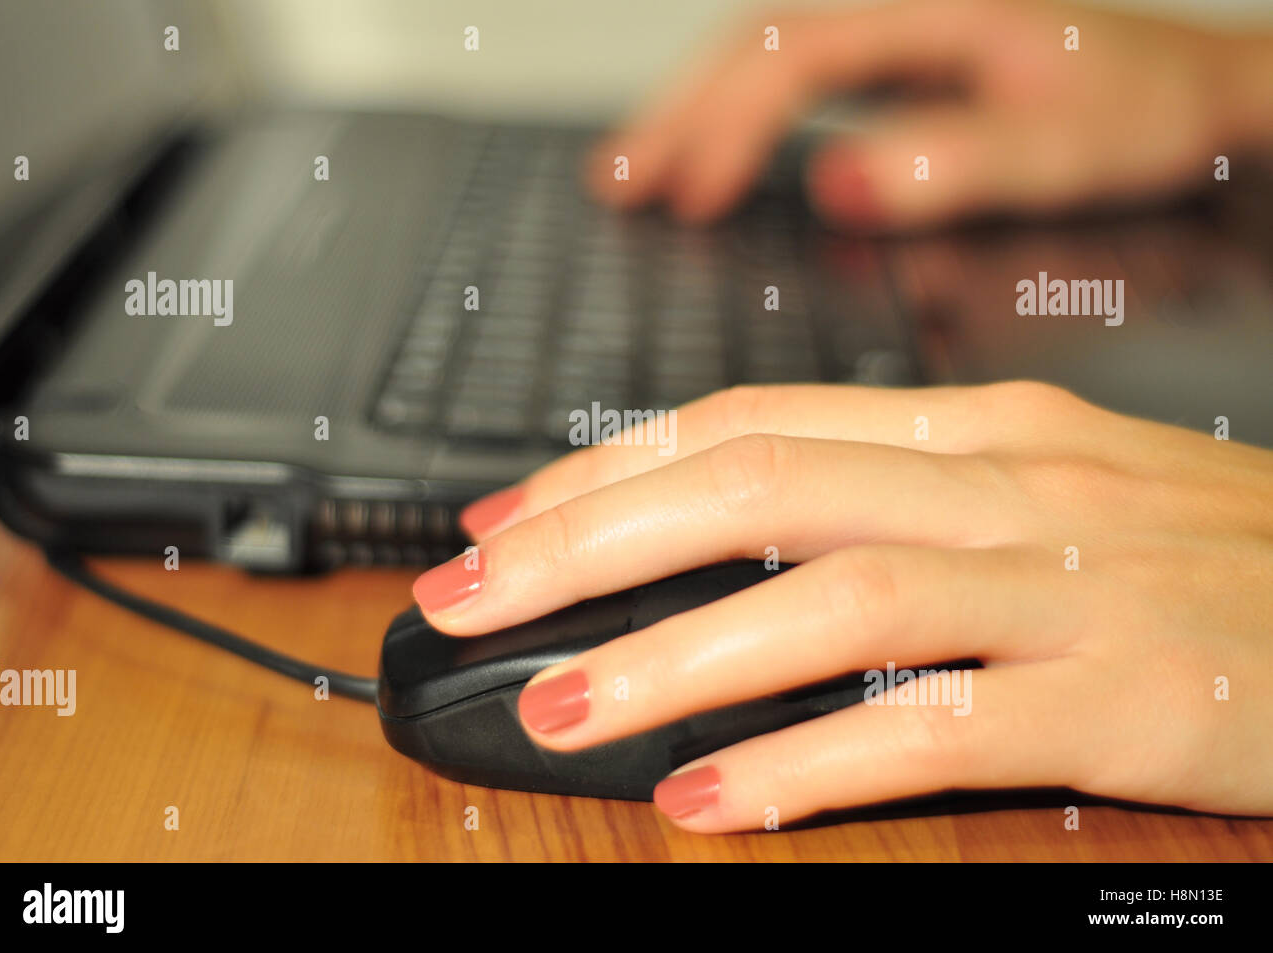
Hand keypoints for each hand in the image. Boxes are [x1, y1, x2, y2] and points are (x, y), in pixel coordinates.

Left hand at [413, 382, 1272, 831]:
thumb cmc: (1209, 559)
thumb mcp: (1050, 497)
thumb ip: (900, 510)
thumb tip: (738, 553)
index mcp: (981, 432)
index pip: (752, 425)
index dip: (610, 468)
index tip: (508, 515)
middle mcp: (1013, 486)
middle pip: (757, 488)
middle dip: (589, 541)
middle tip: (470, 594)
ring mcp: (1073, 586)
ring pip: (831, 599)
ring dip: (671, 652)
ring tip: (557, 704)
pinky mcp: (1129, 696)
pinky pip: (940, 728)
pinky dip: (812, 763)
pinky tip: (713, 796)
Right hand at [584, 0, 1272, 230]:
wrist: (1188, 91)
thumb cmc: (1136, 111)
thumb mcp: (1058, 146)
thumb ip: (952, 162)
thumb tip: (837, 184)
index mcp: (930, 7)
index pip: (792, 56)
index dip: (728, 127)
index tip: (687, 199)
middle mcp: (898, 3)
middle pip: (753, 41)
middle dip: (675, 115)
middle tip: (613, 184)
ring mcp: (892, 25)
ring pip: (761, 53)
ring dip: (690, 111)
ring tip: (630, 172)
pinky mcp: (893, 54)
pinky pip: (790, 72)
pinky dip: (736, 114)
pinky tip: (709, 151)